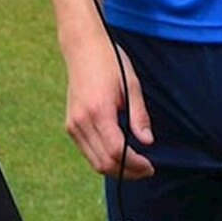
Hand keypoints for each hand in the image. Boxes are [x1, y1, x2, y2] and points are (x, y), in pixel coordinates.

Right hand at [61, 39, 153, 178]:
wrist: (82, 47)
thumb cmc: (110, 62)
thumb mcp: (132, 84)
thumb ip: (139, 116)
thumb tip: (147, 141)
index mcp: (98, 111)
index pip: (117, 151)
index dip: (136, 165)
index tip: (151, 166)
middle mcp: (81, 121)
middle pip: (104, 162)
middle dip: (128, 172)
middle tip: (147, 169)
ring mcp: (73, 124)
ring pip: (94, 162)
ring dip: (116, 169)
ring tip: (136, 165)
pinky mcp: (70, 125)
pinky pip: (87, 152)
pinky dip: (104, 159)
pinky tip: (120, 154)